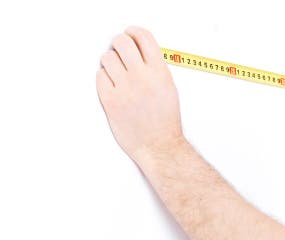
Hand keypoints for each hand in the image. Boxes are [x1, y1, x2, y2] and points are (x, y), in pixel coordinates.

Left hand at [96, 26, 185, 164]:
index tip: (130, 34)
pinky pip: (100, 76)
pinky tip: (114, 88)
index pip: (144, 37)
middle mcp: (142, 79)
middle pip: (122, 42)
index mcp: (160, 74)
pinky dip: (105, 80)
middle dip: (119, 45)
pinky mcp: (110, 100)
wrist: (160, 148)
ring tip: (118, 75)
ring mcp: (125, 89)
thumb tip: (138, 50)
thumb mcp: (169, 89)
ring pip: (107, 58)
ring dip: (110, 63)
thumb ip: (155, 68)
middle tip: (120, 52)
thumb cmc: (165, 122)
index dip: (134, 32)